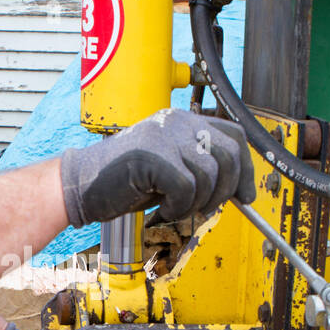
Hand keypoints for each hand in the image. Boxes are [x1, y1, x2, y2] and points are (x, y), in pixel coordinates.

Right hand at [59, 108, 255, 227]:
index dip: (247, 168)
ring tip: (175, 206)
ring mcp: (165, 137)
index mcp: (183, 121)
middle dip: (226, 190)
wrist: (82, 186)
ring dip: (198, 202)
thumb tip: (239, 189)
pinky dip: (179, 208)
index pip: (234, 135)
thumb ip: (200, 168)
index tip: (246, 196)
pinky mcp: (154, 156)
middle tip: (206, 208)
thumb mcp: (170, 170)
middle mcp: (178, 122)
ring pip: (210, 176)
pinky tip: (163, 208)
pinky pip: (188, 189)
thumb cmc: (124, 182)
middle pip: (230, 154)